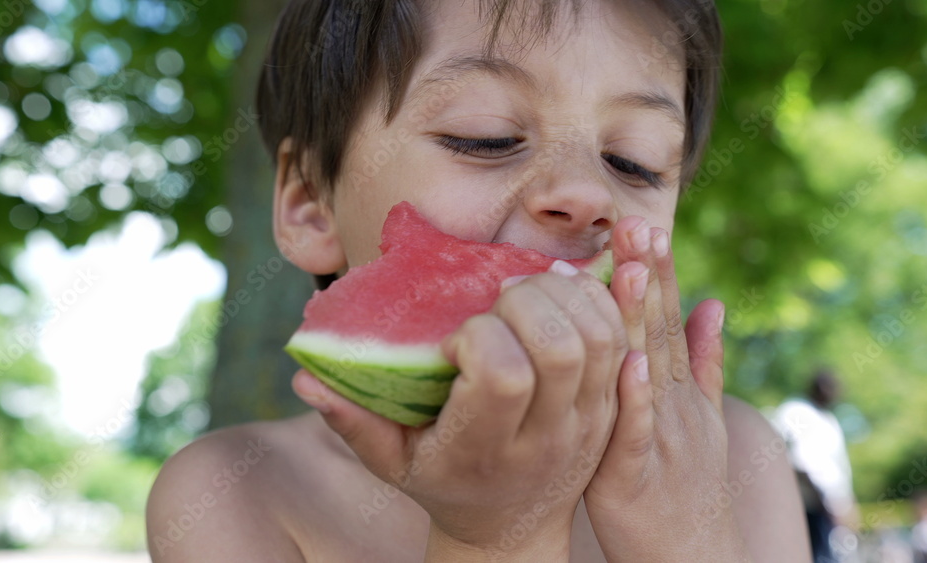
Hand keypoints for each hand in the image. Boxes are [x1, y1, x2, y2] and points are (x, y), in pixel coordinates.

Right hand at [293, 262, 626, 560]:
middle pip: (559, 347)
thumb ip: (353, 422)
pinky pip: (623, 340)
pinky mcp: (613, 406)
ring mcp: (589, 421)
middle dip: (527, 303)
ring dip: (565, 295)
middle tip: (498, 301)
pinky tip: (565, 289)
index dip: (478, 337)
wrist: (514, 529)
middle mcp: (546, 436)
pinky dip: (600, 301)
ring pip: (599, 337)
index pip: (502, 375)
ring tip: (529, 289)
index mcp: (486, 449)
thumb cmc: (443, 485)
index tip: (455, 341)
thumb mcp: (392, 463)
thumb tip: (304, 378)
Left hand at [582, 217, 748, 559]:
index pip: (668, 319)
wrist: (693, 555)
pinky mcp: (636, 475)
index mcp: (681, 389)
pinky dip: (637, 398)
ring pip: (649, 370)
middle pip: (659, 331)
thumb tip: (712, 302)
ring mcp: (660, 437)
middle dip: (647, 276)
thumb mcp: (701, 418)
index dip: (658, 273)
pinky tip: (632, 363)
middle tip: (633, 223)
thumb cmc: (687, 482)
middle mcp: (676, 404)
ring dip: (641, 320)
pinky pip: (635, 432)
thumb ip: (704, 361)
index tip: (644, 224)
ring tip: (630, 270)